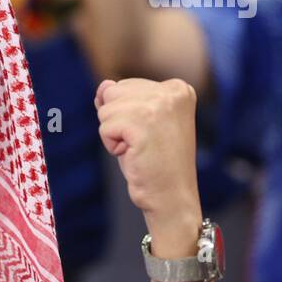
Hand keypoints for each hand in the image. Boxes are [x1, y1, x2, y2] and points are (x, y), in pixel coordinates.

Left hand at [95, 78, 201, 256]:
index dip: (125, 114)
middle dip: (117, 121)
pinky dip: (111, 145)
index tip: (150, 133)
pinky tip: (134, 154)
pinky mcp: (142, 123)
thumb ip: (123, 99)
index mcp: (178, 88)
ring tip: (138, 149)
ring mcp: (158, 106)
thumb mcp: (140, 122)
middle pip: (113, 92)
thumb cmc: (155, 161)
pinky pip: (105, 127)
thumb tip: (103, 85)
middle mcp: (171, 92)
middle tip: (142, 143)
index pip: (125, 85)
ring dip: (114, 134)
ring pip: (106, 110)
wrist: (171, 196)